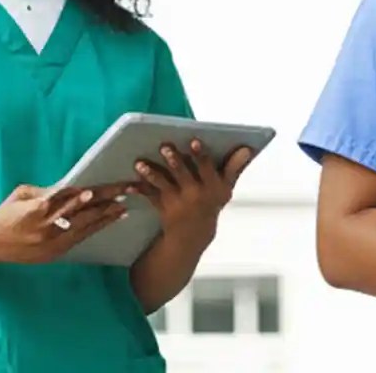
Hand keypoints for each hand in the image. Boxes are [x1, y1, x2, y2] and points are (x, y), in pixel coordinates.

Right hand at [0, 184, 130, 264]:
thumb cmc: (5, 214)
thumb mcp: (22, 195)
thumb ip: (46, 191)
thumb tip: (70, 188)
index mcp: (36, 210)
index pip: (65, 199)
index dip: (81, 196)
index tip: (95, 192)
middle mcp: (47, 227)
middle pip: (80, 212)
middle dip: (104, 202)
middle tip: (126, 192)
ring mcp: (52, 242)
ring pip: (85, 227)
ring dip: (106, 216)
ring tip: (124, 207)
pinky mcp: (55, 253)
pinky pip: (80, 238)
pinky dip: (96, 228)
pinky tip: (110, 220)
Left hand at [131, 139, 253, 239]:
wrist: (194, 234)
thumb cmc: (211, 203)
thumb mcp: (226, 188)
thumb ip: (234, 167)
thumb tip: (247, 148)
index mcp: (212, 188)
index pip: (207, 169)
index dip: (201, 155)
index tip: (194, 141)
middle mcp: (195, 195)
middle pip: (183, 175)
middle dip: (174, 161)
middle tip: (165, 146)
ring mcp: (177, 202)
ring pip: (163, 185)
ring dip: (151, 174)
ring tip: (140, 164)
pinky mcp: (161, 207)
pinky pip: (149, 196)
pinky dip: (139, 189)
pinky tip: (128, 184)